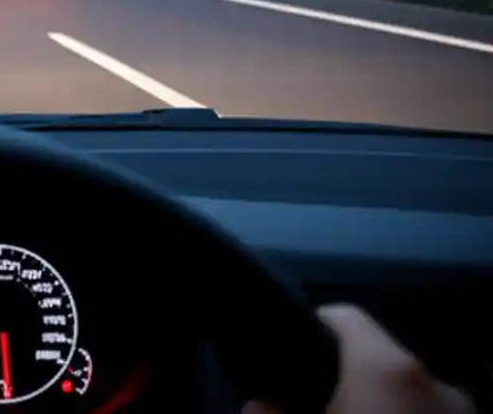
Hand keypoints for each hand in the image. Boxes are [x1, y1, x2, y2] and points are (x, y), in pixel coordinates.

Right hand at [245, 303, 473, 413]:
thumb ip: (268, 411)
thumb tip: (258, 403)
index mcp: (386, 366)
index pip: (341, 315)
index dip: (307, 327)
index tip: (286, 352)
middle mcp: (433, 378)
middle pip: (372, 359)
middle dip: (342, 379)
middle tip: (312, 404)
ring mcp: (461, 409)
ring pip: (402, 391)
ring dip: (375, 402)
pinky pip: (424, 412)